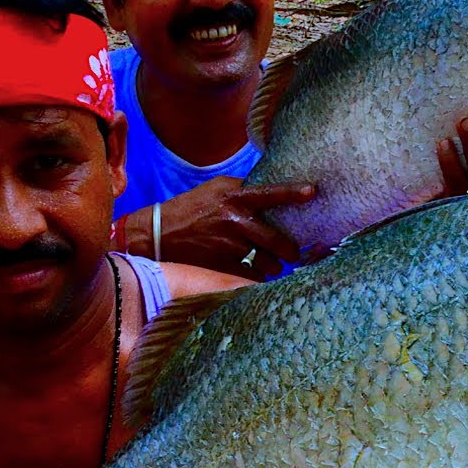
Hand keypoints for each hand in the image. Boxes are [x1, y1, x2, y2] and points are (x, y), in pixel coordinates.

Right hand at [130, 176, 314, 280]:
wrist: (154, 234)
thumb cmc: (190, 209)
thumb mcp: (216, 190)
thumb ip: (243, 192)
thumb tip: (274, 196)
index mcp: (235, 195)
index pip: (270, 193)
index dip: (293, 193)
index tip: (313, 192)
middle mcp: (234, 218)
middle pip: (278, 240)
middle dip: (290, 251)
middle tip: (292, 254)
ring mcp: (228, 243)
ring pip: (267, 262)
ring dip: (271, 266)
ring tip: (266, 263)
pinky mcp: (221, 264)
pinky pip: (252, 276)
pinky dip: (254, 276)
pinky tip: (250, 272)